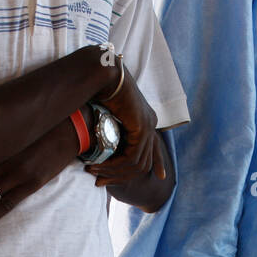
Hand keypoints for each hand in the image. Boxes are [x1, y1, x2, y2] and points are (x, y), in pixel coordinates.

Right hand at [91, 59, 164, 184]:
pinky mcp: (142, 127)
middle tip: (101, 182)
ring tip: (95, 174)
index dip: (159, 162)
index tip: (161, 175)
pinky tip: (101, 167)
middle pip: (144, 162)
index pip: (156, 147)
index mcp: (145, 118)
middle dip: (122, 176)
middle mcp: (150, 122)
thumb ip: (109, 130)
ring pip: (137, 164)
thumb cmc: (97, 90)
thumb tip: (100, 146)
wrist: (102, 74)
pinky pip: (132, 157)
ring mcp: (148, 125)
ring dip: (114, 173)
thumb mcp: (105, 115)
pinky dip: (116, 166)